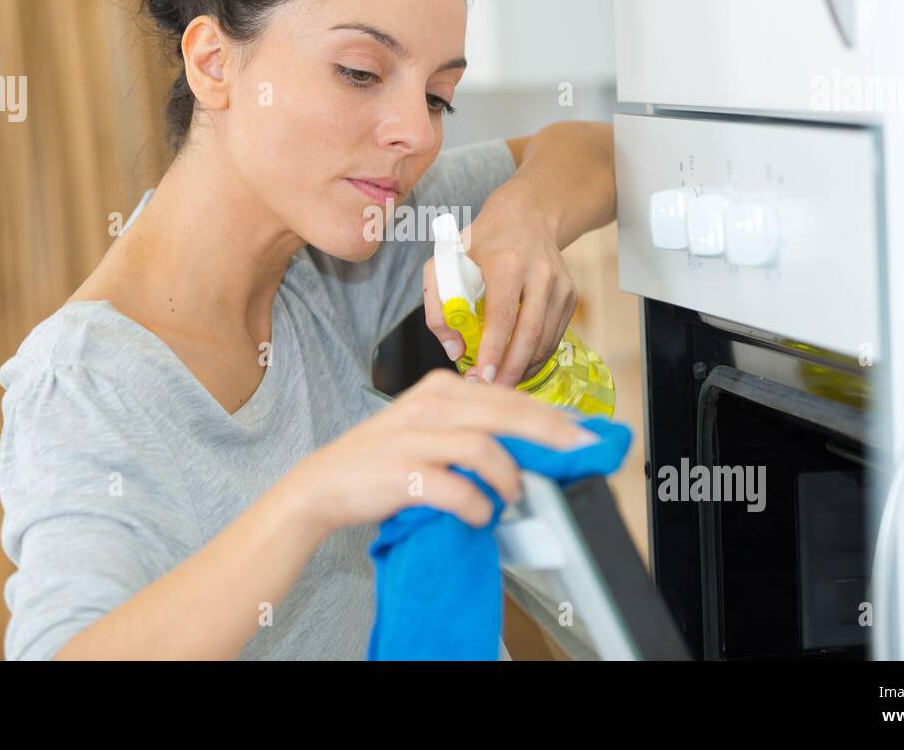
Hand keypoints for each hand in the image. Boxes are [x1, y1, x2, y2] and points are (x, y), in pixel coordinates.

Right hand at [292, 370, 587, 532]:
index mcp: (439, 388)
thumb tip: (529, 442)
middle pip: (506, 412)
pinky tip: (480, 515)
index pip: (507, 395)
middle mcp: (429, 404)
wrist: (323, 484)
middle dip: (550, 433)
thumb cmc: (382, 459)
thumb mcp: (427, 427)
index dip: (549, 414)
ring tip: (514, 497)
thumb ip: (470, 424)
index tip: (580, 432)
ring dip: (509, 477)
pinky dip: (477, 505)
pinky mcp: (404, 473)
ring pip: (485, 446)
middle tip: (578, 453)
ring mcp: (415, 437)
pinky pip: (457, 489)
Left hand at [422, 184, 577, 388]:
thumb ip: (438, 306)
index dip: (494, 349)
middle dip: (510, 370)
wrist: (527, 217)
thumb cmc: (481, 243)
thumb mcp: (446, 262)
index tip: (483, 377)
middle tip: (489, 392)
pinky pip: (553, 338)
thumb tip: (455, 350)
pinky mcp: (571, 297)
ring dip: (522, 370)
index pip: (503, 313)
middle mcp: (540, 274)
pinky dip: (534, 359)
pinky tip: (515, 368)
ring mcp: (560, 286)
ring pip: (545, 342)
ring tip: (497, 384)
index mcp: (507, 262)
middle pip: (530, 334)